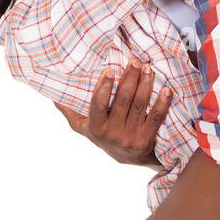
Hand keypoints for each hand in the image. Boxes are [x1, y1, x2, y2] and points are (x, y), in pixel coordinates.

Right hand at [57, 61, 171, 166]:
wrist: (130, 159)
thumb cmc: (104, 135)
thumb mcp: (84, 127)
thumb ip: (70, 110)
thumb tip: (53, 93)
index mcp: (96, 128)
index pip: (98, 105)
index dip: (104, 87)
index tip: (110, 70)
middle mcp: (113, 134)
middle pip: (123, 101)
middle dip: (130, 78)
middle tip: (135, 60)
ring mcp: (131, 137)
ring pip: (140, 106)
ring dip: (145, 84)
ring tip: (148, 68)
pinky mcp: (148, 139)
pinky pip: (156, 118)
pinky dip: (162, 103)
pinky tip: (166, 89)